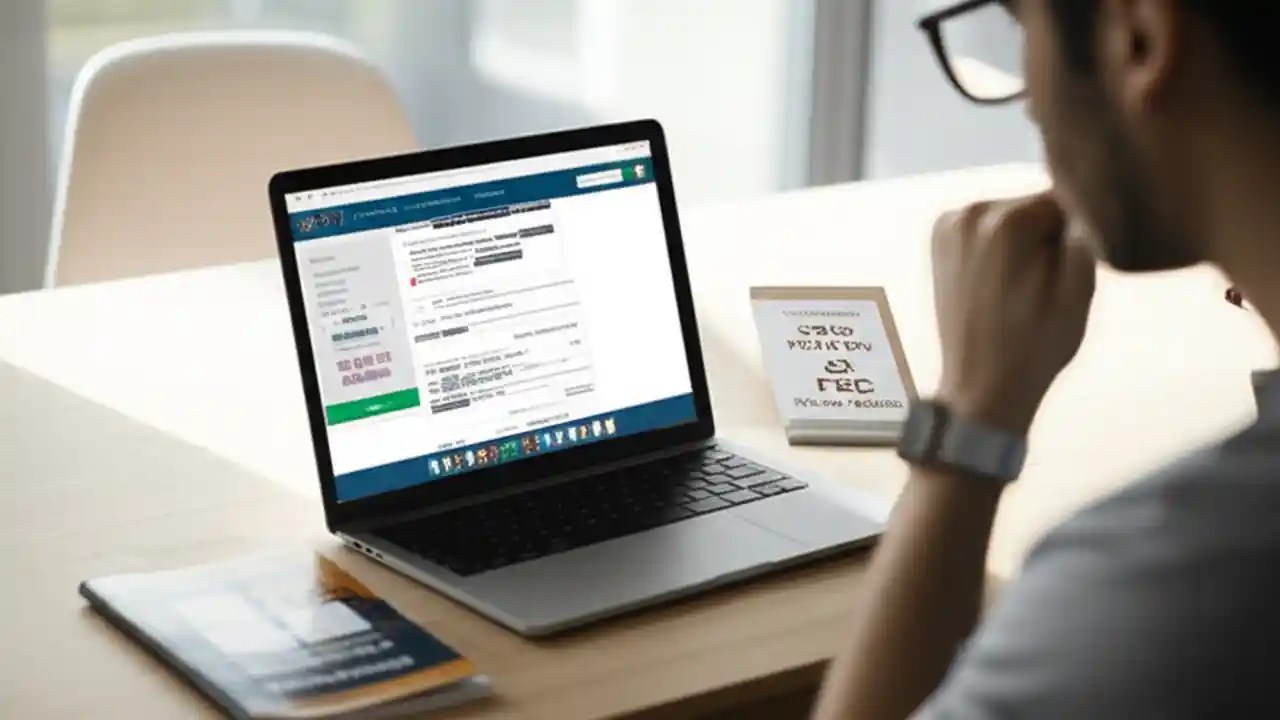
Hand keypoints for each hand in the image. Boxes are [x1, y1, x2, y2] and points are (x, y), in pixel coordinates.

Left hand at [932, 192, 1095, 433]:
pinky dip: (997, 247)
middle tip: (1041, 286)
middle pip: (1033, 205)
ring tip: (1018, 289)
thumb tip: (1081, 196)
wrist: (983, 385)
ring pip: (1010, 216)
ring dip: (1022, 241)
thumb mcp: (1080, 287)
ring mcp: (948, 226)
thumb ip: (1085, 229)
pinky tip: (998, 285)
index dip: (1077, 232)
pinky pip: (985, 229)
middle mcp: (970, 213)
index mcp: (1006, 221)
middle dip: (1047, 235)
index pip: (1065, 198)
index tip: (1067, 269)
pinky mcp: (939, 240)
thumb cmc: (1036, 344)